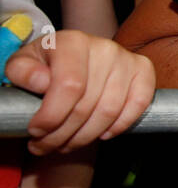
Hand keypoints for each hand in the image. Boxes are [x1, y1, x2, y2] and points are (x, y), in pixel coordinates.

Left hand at [5, 30, 154, 155]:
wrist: (73, 58)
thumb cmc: (46, 65)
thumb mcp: (22, 65)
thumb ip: (23, 72)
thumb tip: (42, 82)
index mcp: (72, 42)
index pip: (69, 85)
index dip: (53, 115)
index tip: (37, 131)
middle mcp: (104, 48)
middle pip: (88, 104)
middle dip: (64, 133)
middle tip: (47, 145)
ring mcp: (127, 59)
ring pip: (110, 111)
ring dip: (87, 136)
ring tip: (68, 143)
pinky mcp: (144, 70)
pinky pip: (138, 105)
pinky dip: (120, 125)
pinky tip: (101, 134)